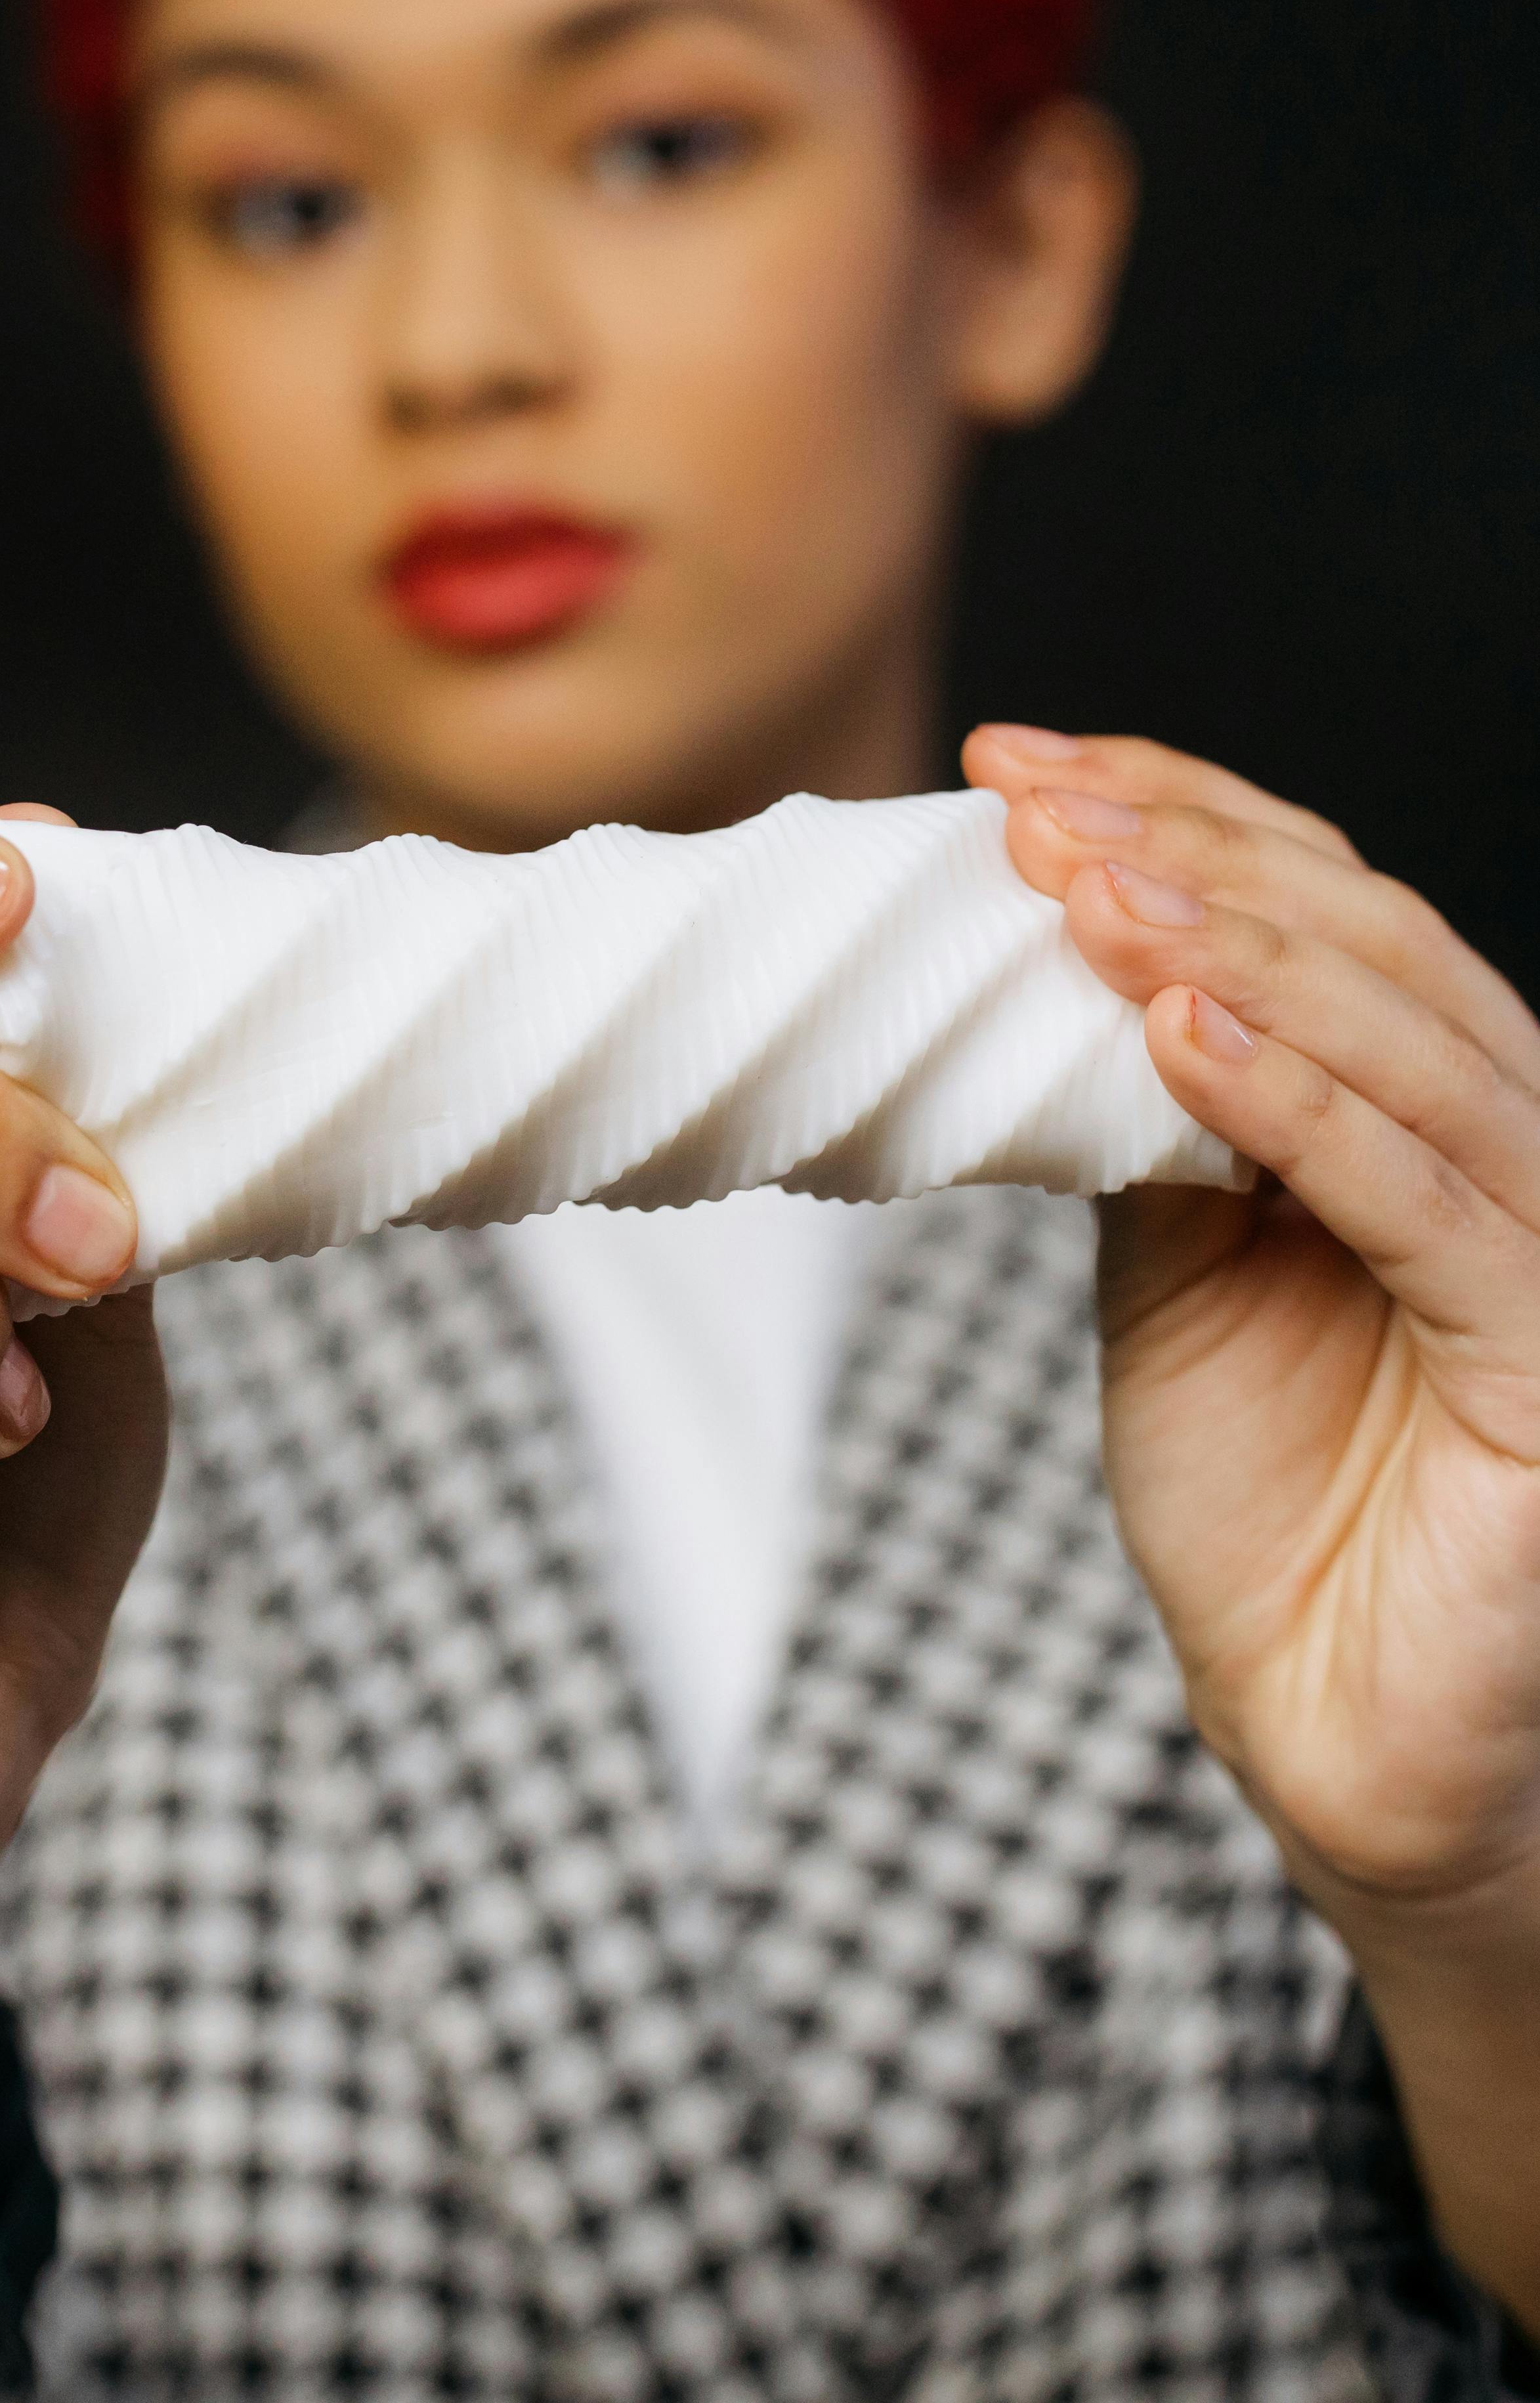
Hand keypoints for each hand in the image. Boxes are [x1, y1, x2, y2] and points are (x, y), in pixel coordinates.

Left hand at [966, 722, 1539, 2321]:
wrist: (1337, 1738)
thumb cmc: (1269, 1507)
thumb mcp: (1178, 1271)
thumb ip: (1152, 1123)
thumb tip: (1052, 963)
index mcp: (1414, 1113)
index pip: (1316, 912)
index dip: (1175, 816)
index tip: (1012, 765)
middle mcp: (1500, 1149)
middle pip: (1365, 948)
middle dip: (1185, 857)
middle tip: (1027, 803)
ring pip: (1402, 1048)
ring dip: (1229, 950)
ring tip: (1083, 885)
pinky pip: (1419, 1203)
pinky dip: (1298, 1105)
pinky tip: (1177, 1029)